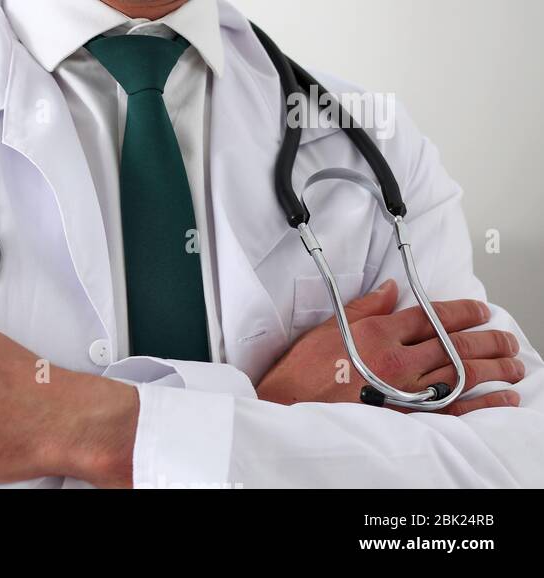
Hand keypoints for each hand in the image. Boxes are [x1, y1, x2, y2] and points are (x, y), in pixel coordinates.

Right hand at [258, 280, 523, 414]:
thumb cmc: (300, 372)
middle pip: (455, 342)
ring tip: (513, 363)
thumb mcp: (326, 329)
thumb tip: (390, 289)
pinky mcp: (407, 415)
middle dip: (487, 337)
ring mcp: (405, 388)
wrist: (286, 408)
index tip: (479, 309)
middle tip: (505, 336)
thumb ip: (364, 308)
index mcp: (377, 332)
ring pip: (463, 371)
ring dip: (495, 365)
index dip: (461, 311)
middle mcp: (396, 358)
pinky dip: (484, 402)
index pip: (431, 315)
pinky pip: (456, 407)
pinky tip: (503, 397)